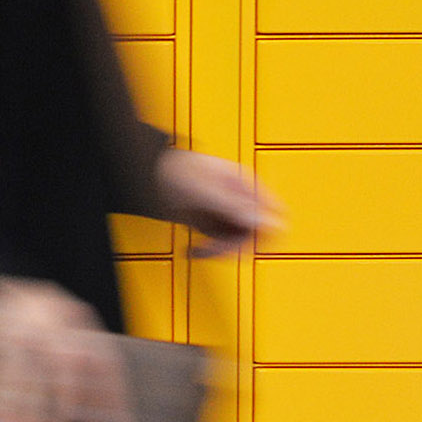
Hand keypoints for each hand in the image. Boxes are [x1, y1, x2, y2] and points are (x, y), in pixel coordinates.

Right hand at [0, 277, 134, 421]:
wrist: (13, 274)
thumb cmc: (56, 317)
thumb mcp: (88, 333)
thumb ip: (105, 372)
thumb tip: (118, 415)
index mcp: (60, 331)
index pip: (62, 374)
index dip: (60, 410)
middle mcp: (26, 331)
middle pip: (22, 377)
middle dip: (20, 414)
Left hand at [155, 149, 282, 257]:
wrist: (144, 174)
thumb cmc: (174, 171)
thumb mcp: (208, 191)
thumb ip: (237, 207)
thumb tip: (269, 222)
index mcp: (246, 185)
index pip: (277, 214)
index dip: (267, 233)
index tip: (247, 246)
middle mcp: (239, 199)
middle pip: (256, 233)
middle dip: (236, 245)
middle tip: (214, 250)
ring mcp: (224, 211)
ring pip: (239, 241)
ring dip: (221, 250)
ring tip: (199, 251)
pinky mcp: (209, 222)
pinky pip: (220, 241)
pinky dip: (209, 250)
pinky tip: (194, 251)